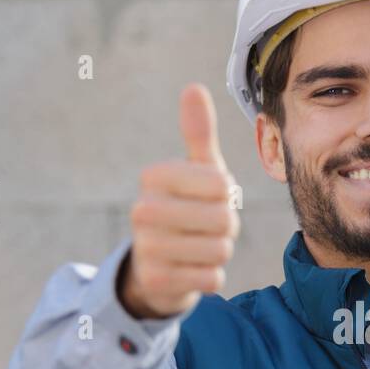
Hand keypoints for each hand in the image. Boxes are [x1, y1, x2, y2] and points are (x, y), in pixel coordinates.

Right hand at [120, 83, 239, 318]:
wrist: (156, 264)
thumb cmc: (186, 208)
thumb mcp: (195, 170)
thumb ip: (197, 133)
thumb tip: (194, 88)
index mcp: (154, 176)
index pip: (221, 184)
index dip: (227, 194)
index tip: (209, 196)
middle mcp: (143, 209)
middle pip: (224, 220)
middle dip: (227, 227)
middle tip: (208, 226)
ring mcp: (146, 247)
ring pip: (220, 251)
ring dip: (220, 252)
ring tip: (200, 246)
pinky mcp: (157, 281)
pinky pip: (212, 279)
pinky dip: (211, 277)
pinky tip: (192, 270)